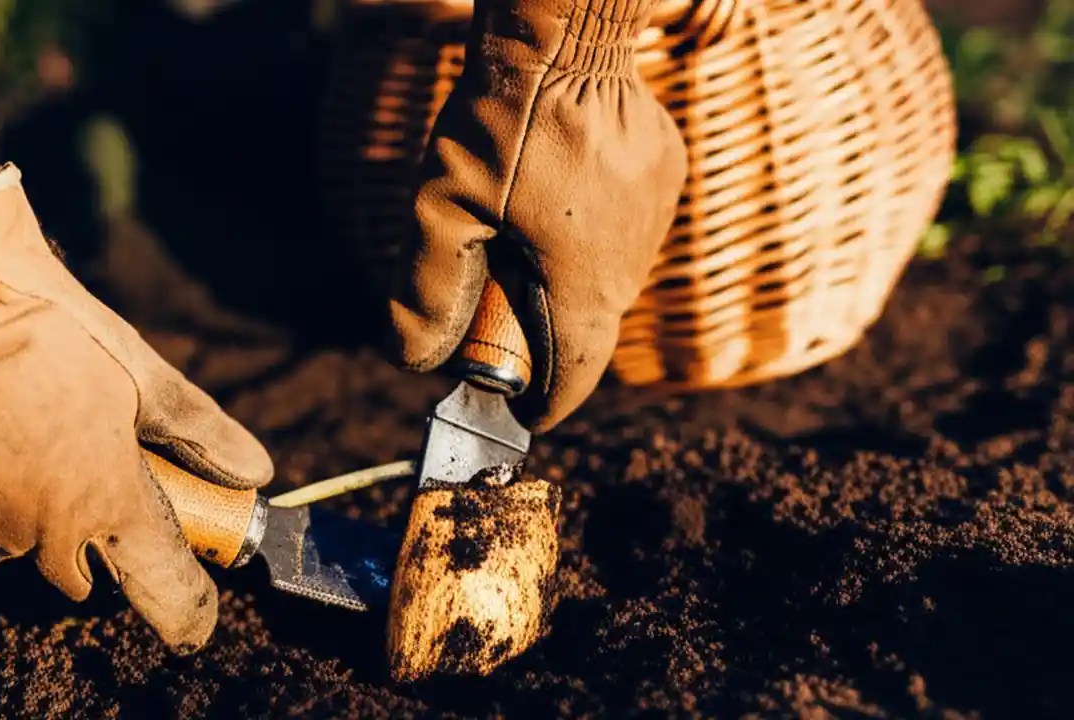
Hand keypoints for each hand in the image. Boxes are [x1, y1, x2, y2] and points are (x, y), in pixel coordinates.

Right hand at [0, 165, 272, 652]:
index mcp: (110, 503)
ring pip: (14, 553)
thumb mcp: (145, 377)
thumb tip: (258, 472)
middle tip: (86, 470)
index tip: (195, 623)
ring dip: (25, 521)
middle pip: (80, 574)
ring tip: (24, 442)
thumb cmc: (58, 331)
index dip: (185, 610)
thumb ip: (202, 435)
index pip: (161, 587)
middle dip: (91, 541)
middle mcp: (44, 534)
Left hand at [390, 0, 686, 430]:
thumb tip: (411, 360)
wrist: (567, 32)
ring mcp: (655, 220)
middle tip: (499, 320)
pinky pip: (626, 235)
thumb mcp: (444, 206)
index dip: (548, 404)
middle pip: (590, 331)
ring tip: (522, 248)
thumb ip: (428, 288)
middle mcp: (632, 261)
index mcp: (584, 281)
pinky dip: (591, 238)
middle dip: (548, 341)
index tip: (525, 412)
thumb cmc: (501, 118)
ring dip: (570, 285)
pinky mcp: (665, 182)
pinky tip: (557, 202)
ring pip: (610, 281)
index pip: (577, 376)